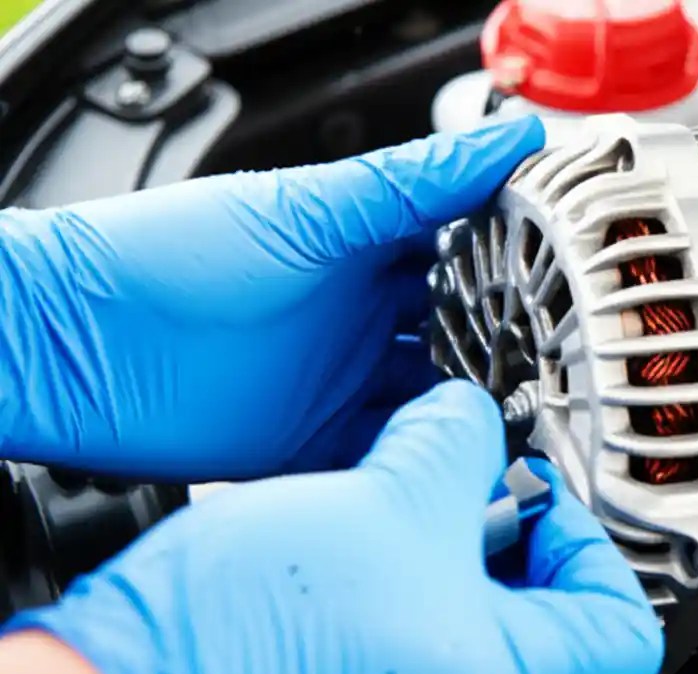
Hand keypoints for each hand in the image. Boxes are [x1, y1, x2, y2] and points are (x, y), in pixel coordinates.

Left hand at [0, 118, 544, 478]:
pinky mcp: (318, 443)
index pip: (465, 250)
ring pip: (438, 396)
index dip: (520, 262)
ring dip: (480, 406)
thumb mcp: (314, 210)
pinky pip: (395, 453)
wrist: (74, 345)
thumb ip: (416, 181)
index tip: (573, 275)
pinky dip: (432, 459)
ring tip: (531, 414)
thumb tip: (511, 137)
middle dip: (513, 345)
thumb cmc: (171, 258)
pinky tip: (467, 461)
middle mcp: (362, 315)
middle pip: (463, 332)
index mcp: (366, 248)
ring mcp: (343, 381)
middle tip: (565, 361)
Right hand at [2, 381, 663, 673]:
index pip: (620, 628)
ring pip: (488, 662)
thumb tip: (476, 421)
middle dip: (525, 565)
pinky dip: (418, 624)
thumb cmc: (240, 635)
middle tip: (479, 510)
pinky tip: (366, 573)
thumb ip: (458, 444)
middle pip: (561, 649)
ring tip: (407, 532)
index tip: (543, 500)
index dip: (592, 546)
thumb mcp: (383, 499)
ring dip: (464, 588)